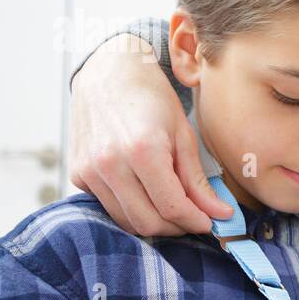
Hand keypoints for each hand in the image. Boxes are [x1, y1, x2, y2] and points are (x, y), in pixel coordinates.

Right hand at [69, 33, 231, 234]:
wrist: (109, 72)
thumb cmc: (152, 98)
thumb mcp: (183, 135)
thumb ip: (198, 180)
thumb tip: (220, 214)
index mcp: (143, 150)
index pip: (173, 207)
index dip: (196, 221)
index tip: (211, 223)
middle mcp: (110, 163)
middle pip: (148, 222)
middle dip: (176, 228)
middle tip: (194, 219)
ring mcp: (89, 170)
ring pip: (126, 220)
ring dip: (154, 223)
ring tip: (174, 208)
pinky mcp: (78, 174)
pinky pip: (109, 206)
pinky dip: (131, 209)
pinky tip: (146, 194)